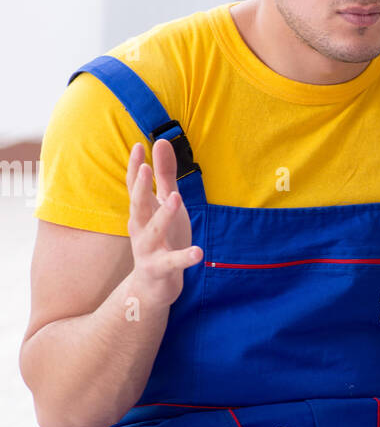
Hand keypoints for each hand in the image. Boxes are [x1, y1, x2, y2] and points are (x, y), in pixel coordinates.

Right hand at [127, 139, 201, 308]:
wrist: (151, 286)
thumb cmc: (162, 239)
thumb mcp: (165, 205)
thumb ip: (164, 176)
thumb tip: (161, 141)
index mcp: (141, 212)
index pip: (135, 187)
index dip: (135, 167)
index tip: (138, 145)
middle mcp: (140, 229)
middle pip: (138, 205)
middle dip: (141, 187)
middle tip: (146, 167)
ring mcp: (148, 250)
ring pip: (153, 232)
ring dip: (163, 215)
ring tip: (176, 198)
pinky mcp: (160, 270)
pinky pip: (172, 263)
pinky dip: (184, 258)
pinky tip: (198, 253)